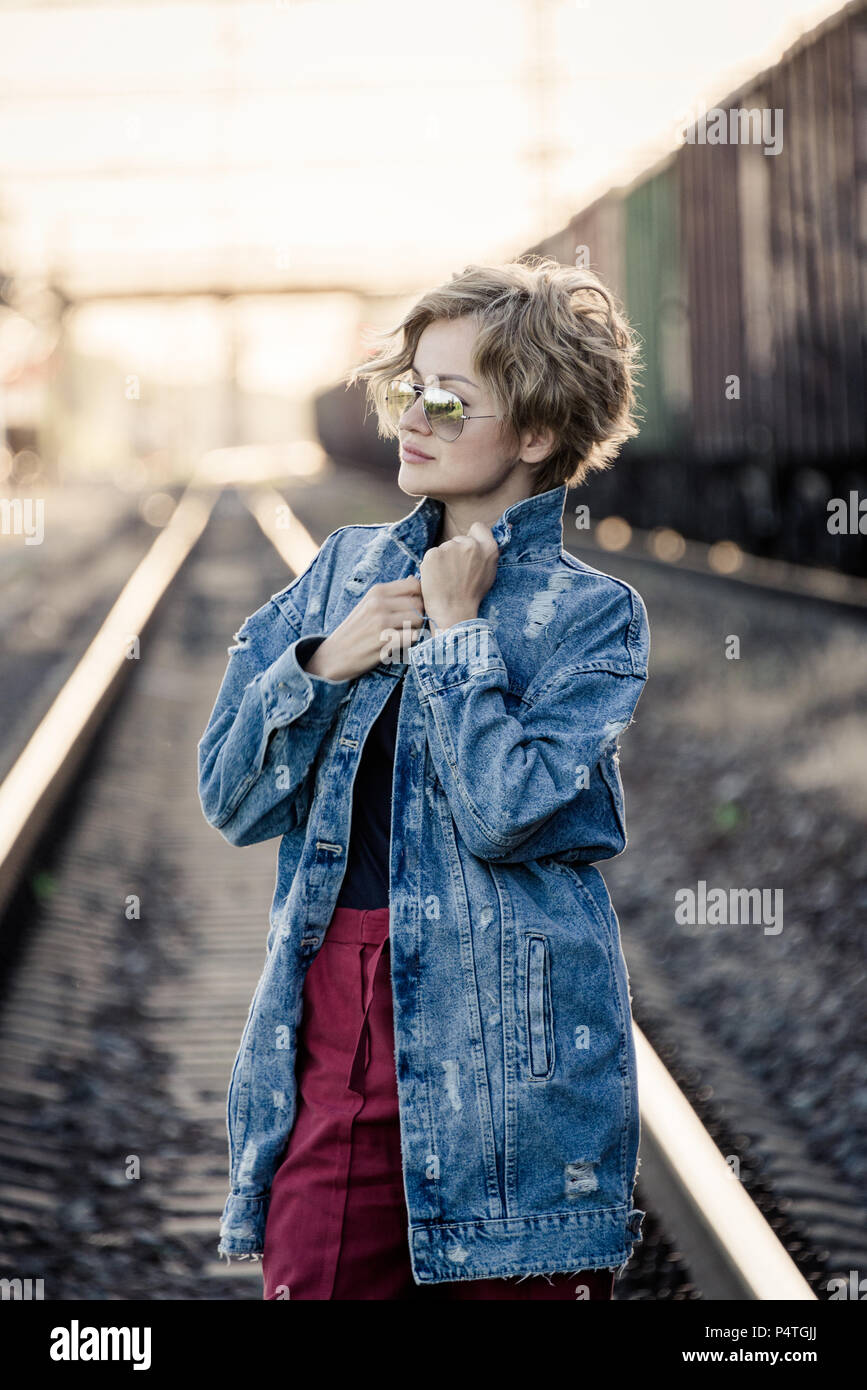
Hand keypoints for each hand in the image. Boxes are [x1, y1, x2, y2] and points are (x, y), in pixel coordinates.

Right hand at [302, 577, 424, 681]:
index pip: (414, 584)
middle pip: (419, 603)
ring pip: (419, 619)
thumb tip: (412, 579)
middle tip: (408, 625)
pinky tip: (400, 644)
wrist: (334, 656)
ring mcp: (382, 622)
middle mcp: (379, 603)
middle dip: (419, 614)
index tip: (415, 606)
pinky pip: (413, 637)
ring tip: (403, 634)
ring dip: (416, 629)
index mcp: (377, 591)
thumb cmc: (355, 630)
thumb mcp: (368, 604)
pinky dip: (411, 641)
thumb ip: (391, 594)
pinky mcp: (385, 641)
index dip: (421, 595)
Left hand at [419, 521, 498, 632]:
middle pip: (458, 539)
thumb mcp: (489, 572)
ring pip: (444, 547)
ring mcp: (451, 547)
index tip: (467, 549)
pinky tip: (437, 578)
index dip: (472, 536)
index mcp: (488, 548)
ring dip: (443, 559)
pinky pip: (432, 554)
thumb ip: (485, 554)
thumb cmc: (471, 595)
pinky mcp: (433, 553)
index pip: (478, 527)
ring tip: (447, 578)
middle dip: (456, 551)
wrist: (453, 611)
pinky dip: (432, 565)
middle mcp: (470, 544)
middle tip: (456, 573)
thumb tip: (479, 541)